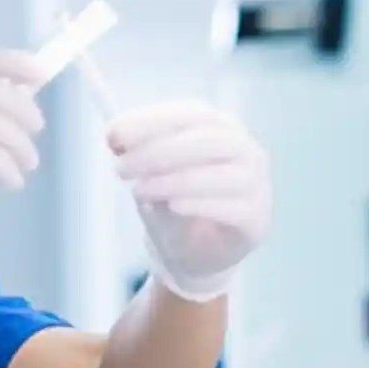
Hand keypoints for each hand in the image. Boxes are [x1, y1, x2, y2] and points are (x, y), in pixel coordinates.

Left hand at [108, 100, 270, 301]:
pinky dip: (199, 204)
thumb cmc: (174, 203)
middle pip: (207, 140)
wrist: (196, 253)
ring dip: (173, 180)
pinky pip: (230, 208)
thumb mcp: (150, 175)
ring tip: (138, 191)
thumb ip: (137, 153)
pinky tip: (173, 206)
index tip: (112, 134)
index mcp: (219, 127)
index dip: (150, 121)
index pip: (189, 114)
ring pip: (220, 174)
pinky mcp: (256, 219)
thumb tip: (114, 134)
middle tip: (120, 168)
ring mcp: (255, 185)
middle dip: (157, 151)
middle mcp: (244, 150)